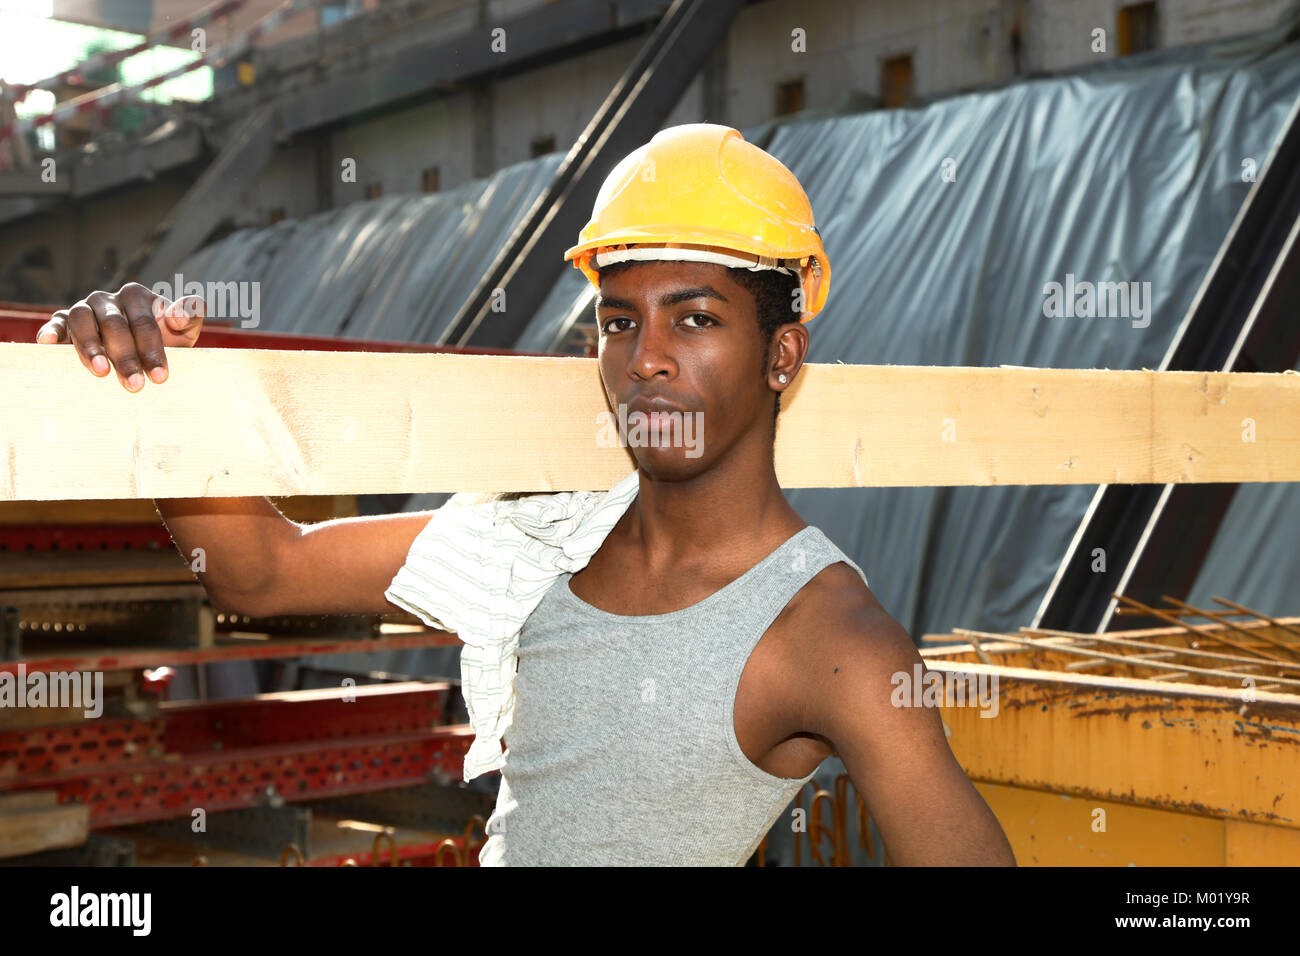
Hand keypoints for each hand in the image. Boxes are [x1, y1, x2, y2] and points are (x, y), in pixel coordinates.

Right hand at [36, 282, 205, 390]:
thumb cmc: (165, 341)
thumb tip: (178, 316)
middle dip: (126, 357)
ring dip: (90, 347)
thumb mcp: (183, 331)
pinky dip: (51, 330)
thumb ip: (190, 317)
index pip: (144, 322)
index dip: (153, 350)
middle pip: (114, 325)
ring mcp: (84, 309)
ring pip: (83, 321)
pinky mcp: (64, 321)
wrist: (140, 352)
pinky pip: (56, 322)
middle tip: (135, 385)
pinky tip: (49, 344)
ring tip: (101, 371)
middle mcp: (107, 299)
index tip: (160, 376)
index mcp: (136, 296)